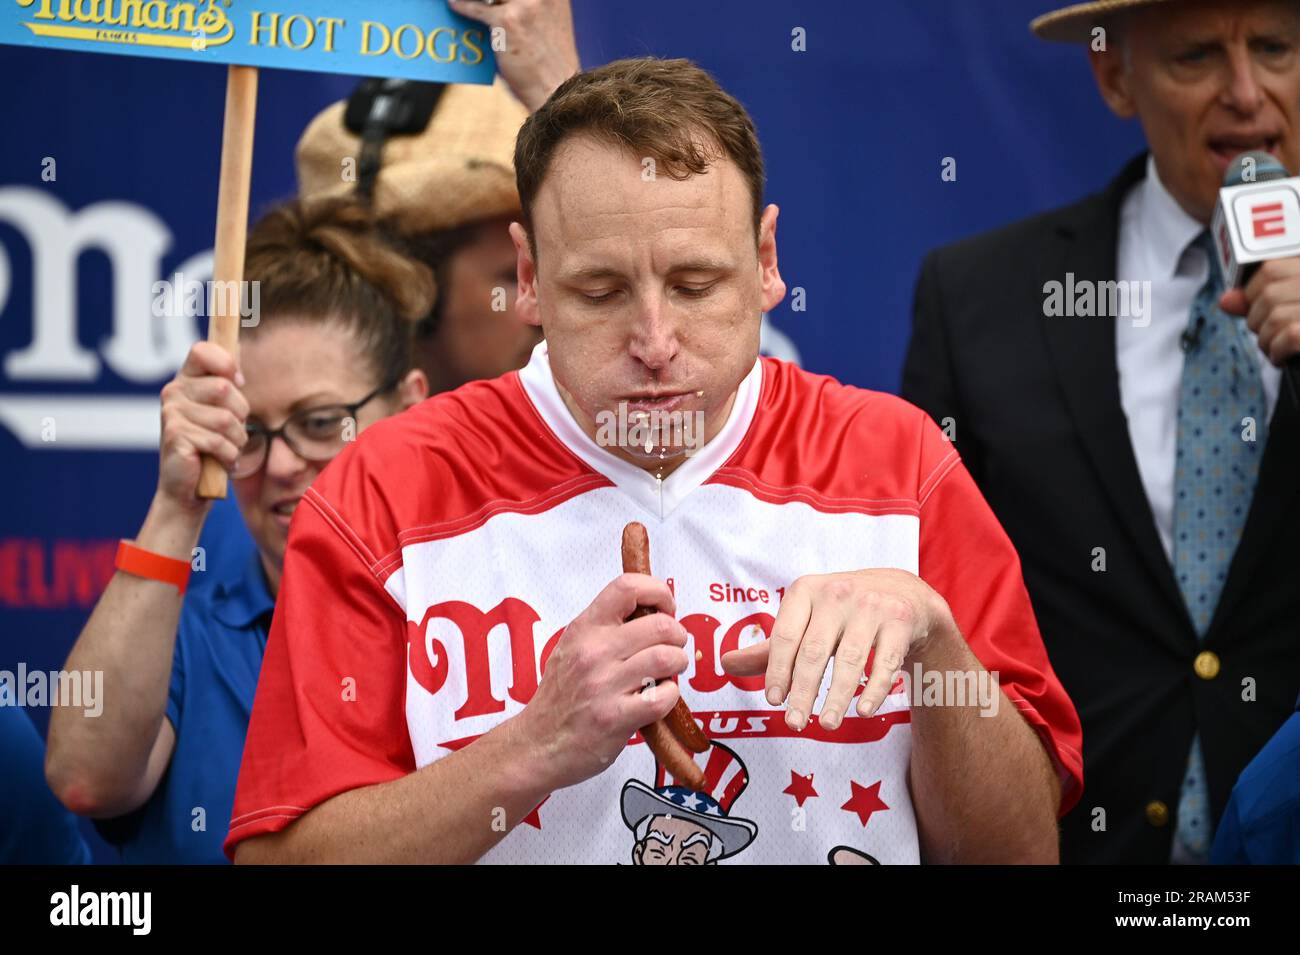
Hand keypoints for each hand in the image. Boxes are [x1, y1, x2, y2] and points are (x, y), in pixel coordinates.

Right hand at [157, 341, 248, 511]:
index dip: (226, 363)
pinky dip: (229, 456)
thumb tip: (237, 352)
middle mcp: (174, 392)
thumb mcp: (223, 411)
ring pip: (226, 419)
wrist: (188, 488)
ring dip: (236, 440)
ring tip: (225, 449)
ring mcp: (172, 413)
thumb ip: (227, 383)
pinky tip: (220, 462)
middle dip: (240, 415)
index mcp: (185, 380)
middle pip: (224, 388)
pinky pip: (219, 442)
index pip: (202, 350)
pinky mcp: (175, 436)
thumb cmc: (210, 447)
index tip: (237, 382)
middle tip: (230, 432)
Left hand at [447, 0, 579, 111]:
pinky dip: (461, 6)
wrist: (558, 92)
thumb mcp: (548, 25)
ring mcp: (523, 5)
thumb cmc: (551, 64)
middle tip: (482, 2)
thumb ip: (526, 8)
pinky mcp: (506, 21)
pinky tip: (453, 4)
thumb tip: (492, 4)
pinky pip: (475, 7)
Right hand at [514, 573, 688, 790]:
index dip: (658, 591)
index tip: (666, 607)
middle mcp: (593, 652)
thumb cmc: (560, 697)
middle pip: (660, 625)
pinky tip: (658, 698)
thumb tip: (651, 611)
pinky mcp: (616, 717)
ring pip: (666, 658)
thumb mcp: (571, 648)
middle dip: (677, 635)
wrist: (536, 745)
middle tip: (673, 647)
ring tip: (669, 672)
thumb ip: (605, 628)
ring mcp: (604, 685)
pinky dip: (670, 696)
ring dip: (678, 664)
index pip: (627, 587)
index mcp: (584, 629)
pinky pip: (664, 696)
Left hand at [720, 569, 954, 730]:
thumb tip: (726, 665)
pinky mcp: (900, 619)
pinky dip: (875, 689)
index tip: (772, 700)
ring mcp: (871, 605)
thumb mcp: (806, 619)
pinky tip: (863, 711)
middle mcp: (837, 593)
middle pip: (814, 651)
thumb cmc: (842, 612)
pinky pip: (885, 662)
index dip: (776, 670)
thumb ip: (770, 647)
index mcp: (805, 591)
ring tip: (827, 724)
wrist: (902, 593)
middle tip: (794, 723)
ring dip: (837, 696)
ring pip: (850, 659)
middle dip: (803, 691)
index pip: (785, 635)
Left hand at [1219, 257, 1299, 364]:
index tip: (1260, 311)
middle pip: (1268, 294)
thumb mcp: (1288, 307)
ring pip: (1275, 317)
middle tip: (1269, 335)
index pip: (1270, 268)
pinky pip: (1290, 336)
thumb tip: (1225, 301)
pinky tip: (1282, 358)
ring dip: (1265, 340)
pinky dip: (1278, 352)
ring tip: (1275, 348)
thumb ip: (1258, 301)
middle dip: (1257, 320)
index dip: (1253, 293)